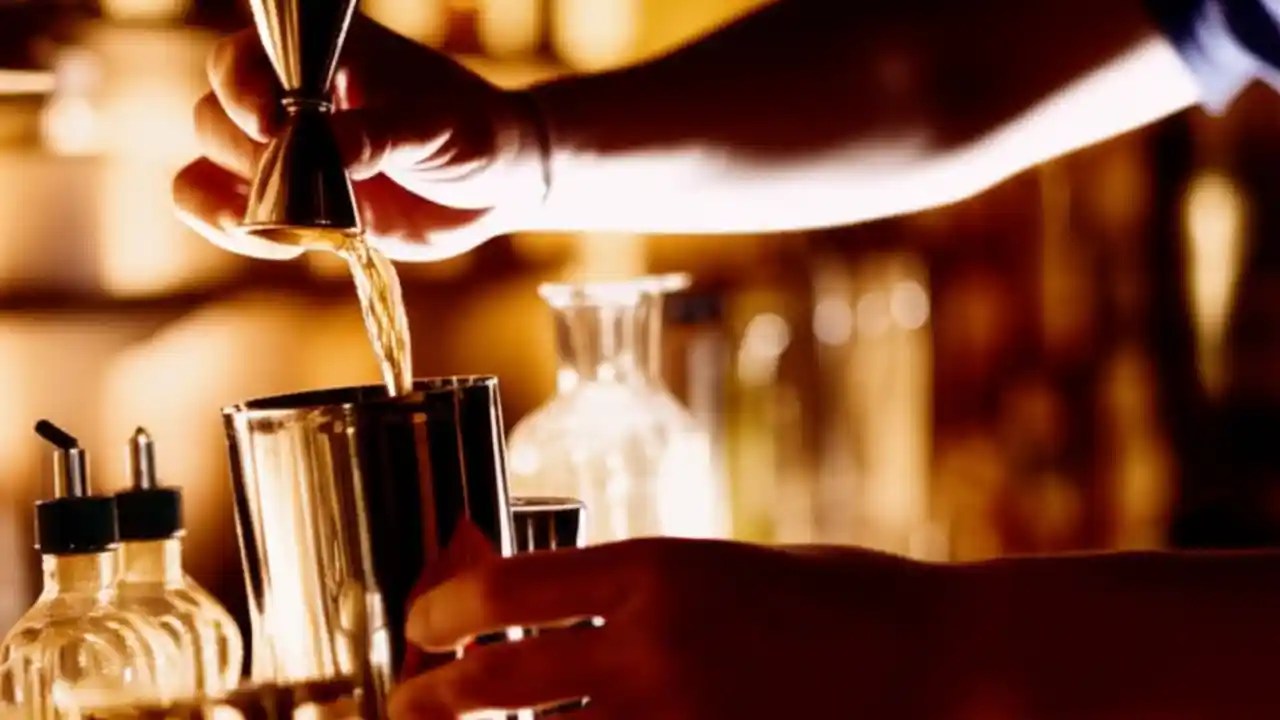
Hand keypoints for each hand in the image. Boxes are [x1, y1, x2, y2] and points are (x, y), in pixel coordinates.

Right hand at [174, 17, 547, 261]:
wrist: (492, 182)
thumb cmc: (469, 132)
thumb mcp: (434, 127)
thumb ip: (379, 133)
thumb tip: (326, 147)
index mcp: (317, 52)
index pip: (240, 57)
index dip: (241, 92)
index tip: (272, 126)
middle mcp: (284, 96)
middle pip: (213, 116)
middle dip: (252, 159)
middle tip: (309, 185)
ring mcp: (279, 150)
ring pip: (206, 164)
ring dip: (235, 202)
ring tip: (294, 225)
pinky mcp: (284, 200)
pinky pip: (219, 208)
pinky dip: (233, 229)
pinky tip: (286, 243)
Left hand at [393, 538, 939, 718]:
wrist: (941, 661)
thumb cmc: (837, 598)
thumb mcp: (726, 568)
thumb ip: (637, 593)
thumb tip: (550, 616)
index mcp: (656, 568)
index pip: (503, 588)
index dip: (441, 611)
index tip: (424, 625)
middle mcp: (651, 646)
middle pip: (494, 682)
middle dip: (432, 700)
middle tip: (409, 704)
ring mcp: (675, 719)